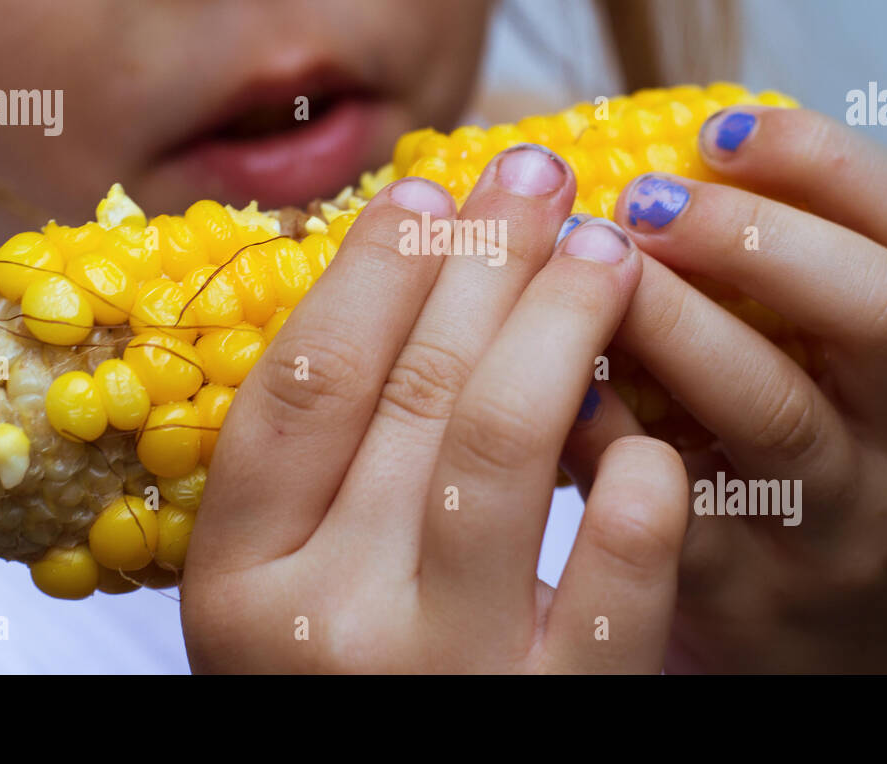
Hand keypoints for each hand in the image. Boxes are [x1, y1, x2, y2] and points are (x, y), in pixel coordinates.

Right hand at [182, 145, 688, 672]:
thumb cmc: (347, 689)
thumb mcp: (292, 592)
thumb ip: (323, 472)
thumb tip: (399, 276)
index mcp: (234, 583)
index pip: (304, 384)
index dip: (367, 270)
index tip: (423, 189)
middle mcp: (321, 627)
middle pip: (408, 390)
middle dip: (482, 258)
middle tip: (535, 176)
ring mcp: (443, 673)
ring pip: (501, 446)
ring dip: (560, 324)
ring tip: (604, 249)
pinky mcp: (558, 715)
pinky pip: (611, 575)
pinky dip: (639, 484)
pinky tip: (652, 431)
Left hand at [564, 105, 886, 671]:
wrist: (836, 634)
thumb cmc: (801, 453)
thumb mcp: (827, 369)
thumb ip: (764, 275)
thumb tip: (627, 151)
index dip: (823, 160)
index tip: (715, 125)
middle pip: (875, 310)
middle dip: (755, 236)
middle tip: (642, 202)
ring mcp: (834, 517)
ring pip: (775, 413)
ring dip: (675, 327)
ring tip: (589, 271)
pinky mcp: (749, 590)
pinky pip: (677, 508)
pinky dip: (608, 438)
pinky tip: (551, 389)